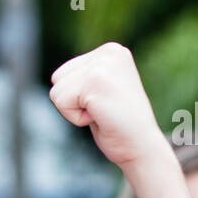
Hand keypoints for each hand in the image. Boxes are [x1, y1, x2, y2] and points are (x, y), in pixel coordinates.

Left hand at [48, 42, 168, 169]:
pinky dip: (76, 118)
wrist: (141, 146)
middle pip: (57, 78)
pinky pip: (62, 102)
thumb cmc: (119, 125)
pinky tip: (100, 117)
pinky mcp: (95, 81)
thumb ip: (84, 77)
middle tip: (102, 109)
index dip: (77, 96)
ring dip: (74, 110)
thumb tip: (57, 76)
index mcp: (112, 50)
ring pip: (57, 91)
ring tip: (101, 112)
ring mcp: (103, 64)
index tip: (104, 103)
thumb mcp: (101, 91)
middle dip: (73, 101)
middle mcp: (109, 51)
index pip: (64, 72)